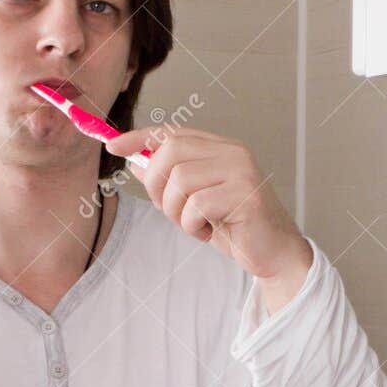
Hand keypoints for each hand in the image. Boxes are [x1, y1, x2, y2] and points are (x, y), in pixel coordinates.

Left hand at [104, 126, 313, 310]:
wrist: (273, 254)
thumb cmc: (236, 227)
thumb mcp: (195, 201)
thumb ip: (171, 180)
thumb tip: (135, 163)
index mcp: (221, 148)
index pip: (173, 132)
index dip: (140, 138)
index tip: (113, 147)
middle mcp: (233, 152)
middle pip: (171, 151)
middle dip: (156, 184)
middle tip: (168, 209)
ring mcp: (242, 172)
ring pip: (180, 180)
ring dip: (177, 212)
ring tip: (196, 224)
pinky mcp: (245, 195)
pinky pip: (197, 205)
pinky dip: (193, 226)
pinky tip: (210, 232)